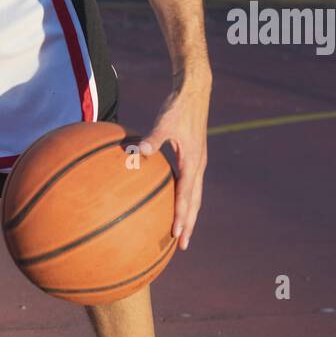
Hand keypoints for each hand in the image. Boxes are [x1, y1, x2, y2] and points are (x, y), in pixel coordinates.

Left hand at [139, 73, 210, 250]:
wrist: (194, 91)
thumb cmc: (177, 107)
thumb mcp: (164, 122)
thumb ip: (151, 139)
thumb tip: (137, 152)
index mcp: (192, 161)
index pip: (187, 195)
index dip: (181, 216)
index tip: (177, 234)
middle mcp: (198, 165)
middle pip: (195, 202)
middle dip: (189, 224)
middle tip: (182, 245)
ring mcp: (198, 162)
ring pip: (195, 195)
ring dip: (189, 214)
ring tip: (182, 232)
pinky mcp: (194, 157)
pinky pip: (191, 185)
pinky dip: (185, 199)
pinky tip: (174, 204)